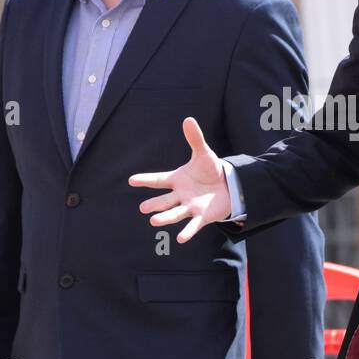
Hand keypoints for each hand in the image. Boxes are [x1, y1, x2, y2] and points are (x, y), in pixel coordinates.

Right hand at [128, 117, 231, 242]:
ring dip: (165, 218)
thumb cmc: (210, 171)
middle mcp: (180, 195)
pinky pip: (193, 225)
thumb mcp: (204, 154)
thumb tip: (188, 119)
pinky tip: (180, 239)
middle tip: (143, 208)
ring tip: (154, 221)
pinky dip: (187, 232)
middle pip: (164, 200)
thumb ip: (195, 139)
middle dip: (154, 204)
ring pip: (175, 213)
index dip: (146, 180)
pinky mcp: (202, 216)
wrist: (227, 185)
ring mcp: (190, 206)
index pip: (158, 180)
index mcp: (177, 179)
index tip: (132, 180)